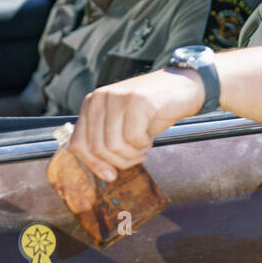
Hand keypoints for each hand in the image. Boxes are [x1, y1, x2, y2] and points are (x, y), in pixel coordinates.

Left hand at [68, 67, 205, 181]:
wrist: (183, 86)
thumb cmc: (152, 110)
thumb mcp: (122, 126)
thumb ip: (106, 142)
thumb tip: (102, 173)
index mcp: (91, 104)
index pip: (78, 144)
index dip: (93, 165)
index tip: (111, 175)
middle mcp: (100, 98)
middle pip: (97, 148)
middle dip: (119, 161)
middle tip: (137, 156)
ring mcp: (117, 97)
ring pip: (114, 145)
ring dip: (133, 154)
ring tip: (144, 144)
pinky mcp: (137, 100)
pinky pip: (133, 137)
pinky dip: (144, 144)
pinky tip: (150, 136)